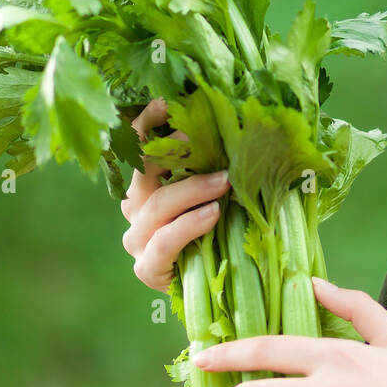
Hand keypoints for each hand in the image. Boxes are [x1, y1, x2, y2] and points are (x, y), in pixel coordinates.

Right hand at [120, 98, 230, 291]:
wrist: (218, 286)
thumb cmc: (223, 229)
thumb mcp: (222, 190)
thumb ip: (221, 164)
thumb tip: (249, 125)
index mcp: (149, 183)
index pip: (136, 145)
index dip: (147, 122)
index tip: (166, 100)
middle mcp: (137, 207)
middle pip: (143, 170)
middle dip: (173, 148)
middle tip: (204, 135)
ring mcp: (138, 239)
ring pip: (156, 206)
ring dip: (192, 189)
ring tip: (225, 181)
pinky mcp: (147, 267)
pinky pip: (164, 242)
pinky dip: (188, 226)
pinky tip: (212, 214)